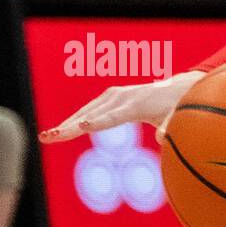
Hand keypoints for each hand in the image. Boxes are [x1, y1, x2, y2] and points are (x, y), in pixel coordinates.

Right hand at [39, 70, 204, 143]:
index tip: (82, 126)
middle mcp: (120, 97)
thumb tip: (162, 139)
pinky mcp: (109, 97)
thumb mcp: (178, 118)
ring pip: (85, 111)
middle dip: (70, 126)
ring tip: (47, 137)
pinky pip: (88, 109)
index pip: (113, 116)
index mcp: (136, 105)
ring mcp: (113, 95)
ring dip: (66, 124)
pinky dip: (74, 119)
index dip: (98, 122)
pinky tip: (61, 131)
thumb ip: (171, 127)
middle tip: (50, 137)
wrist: (177, 88)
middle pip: (92, 114)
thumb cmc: (178, 107)